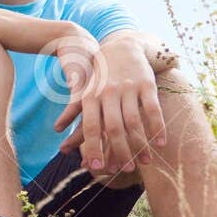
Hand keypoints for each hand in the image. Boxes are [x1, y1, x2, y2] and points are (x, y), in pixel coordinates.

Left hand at [53, 35, 165, 178]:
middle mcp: (108, 93)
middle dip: (119, 152)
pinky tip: (160, 143)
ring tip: (144, 162)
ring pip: (134, 122)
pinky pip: (152, 109)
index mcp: (90, 97)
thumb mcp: (84, 89)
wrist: (121, 46)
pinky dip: (157, 128)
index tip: (97, 168)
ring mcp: (128, 88)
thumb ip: (73, 110)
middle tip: (124, 170)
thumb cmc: (100, 74)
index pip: (91, 127)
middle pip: (113, 128)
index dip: (93, 148)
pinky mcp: (146, 84)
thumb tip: (57, 130)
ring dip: (140, 145)